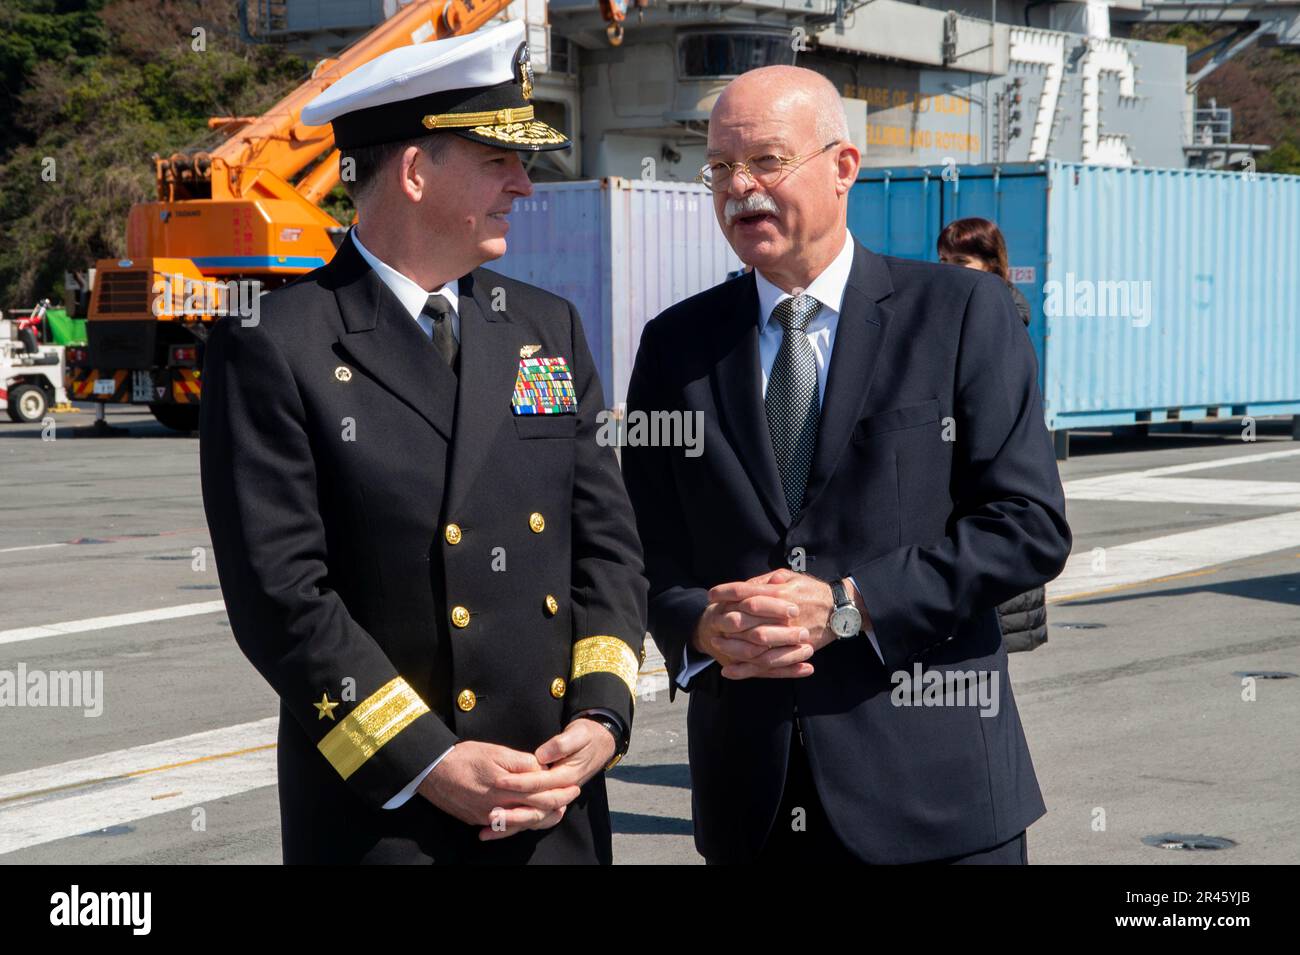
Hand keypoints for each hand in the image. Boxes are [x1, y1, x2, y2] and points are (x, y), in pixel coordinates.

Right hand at [418, 740, 580, 838]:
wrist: (432, 771)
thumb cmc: (464, 756)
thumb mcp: (496, 751)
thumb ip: (522, 762)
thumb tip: (542, 769)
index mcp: (506, 787)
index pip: (542, 793)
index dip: (560, 790)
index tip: (574, 784)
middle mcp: (499, 807)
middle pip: (536, 810)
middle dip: (558, 804)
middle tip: (573, 796)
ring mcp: (488, 817)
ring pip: (523, 823)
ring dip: (543, 817)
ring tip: (558, 811)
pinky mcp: (479, 820)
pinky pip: (505, 826)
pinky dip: (521, 823)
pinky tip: (530, 819)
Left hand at [485, 718, 615, 840]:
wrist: (599, 744)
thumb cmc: (586, 737)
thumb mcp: (578, 735)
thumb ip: (561, 745)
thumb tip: (542, 756)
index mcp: (567, 776)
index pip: (540, 783)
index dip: (520, 782)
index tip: (500, 781)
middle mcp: (562, 792)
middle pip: (536, 808)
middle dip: (513, 812)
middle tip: (491, 813)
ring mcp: (557, 799)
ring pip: (533, 819)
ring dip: (511, 825)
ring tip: (489, 828)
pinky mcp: (550, 801)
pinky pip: (533, 818)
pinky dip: (515, 825)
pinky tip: (495, 829)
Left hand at [705, 569, 872, 678]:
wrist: (839, 610)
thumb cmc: (811, 591)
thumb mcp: (789, 577)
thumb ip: (766, 581)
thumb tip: (744, 585)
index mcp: (780, 592)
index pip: (745, 591)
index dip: (725, 592)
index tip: (711, 594)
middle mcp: (782, 613)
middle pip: (745, 618)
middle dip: (724, 621)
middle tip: (711, 621)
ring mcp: (788, 634)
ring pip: (753, 644)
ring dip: (731, 645)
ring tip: (715, 644)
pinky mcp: (793, 651)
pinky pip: (766, 664)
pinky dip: (746, 669)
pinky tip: (729, 670)